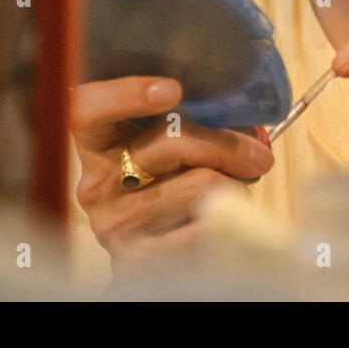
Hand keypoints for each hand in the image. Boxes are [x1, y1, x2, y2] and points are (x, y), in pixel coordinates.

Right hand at [70, 76, 273, 277]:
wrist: (152, 258)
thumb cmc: (168, 186)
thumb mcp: (168, 149)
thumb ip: (191, 124)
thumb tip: (245, 115)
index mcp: (98, 143)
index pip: (88, 109)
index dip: (126, 95)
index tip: (172, 89)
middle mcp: (97, 182)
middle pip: (167, 144)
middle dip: (223, 146)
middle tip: (259, 155)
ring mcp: (115, 222)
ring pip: (196, 185)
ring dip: (232, 186)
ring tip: (237, 190)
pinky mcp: (138, 257)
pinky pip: (203, 227)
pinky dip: (226, 219)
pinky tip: (222, 220)